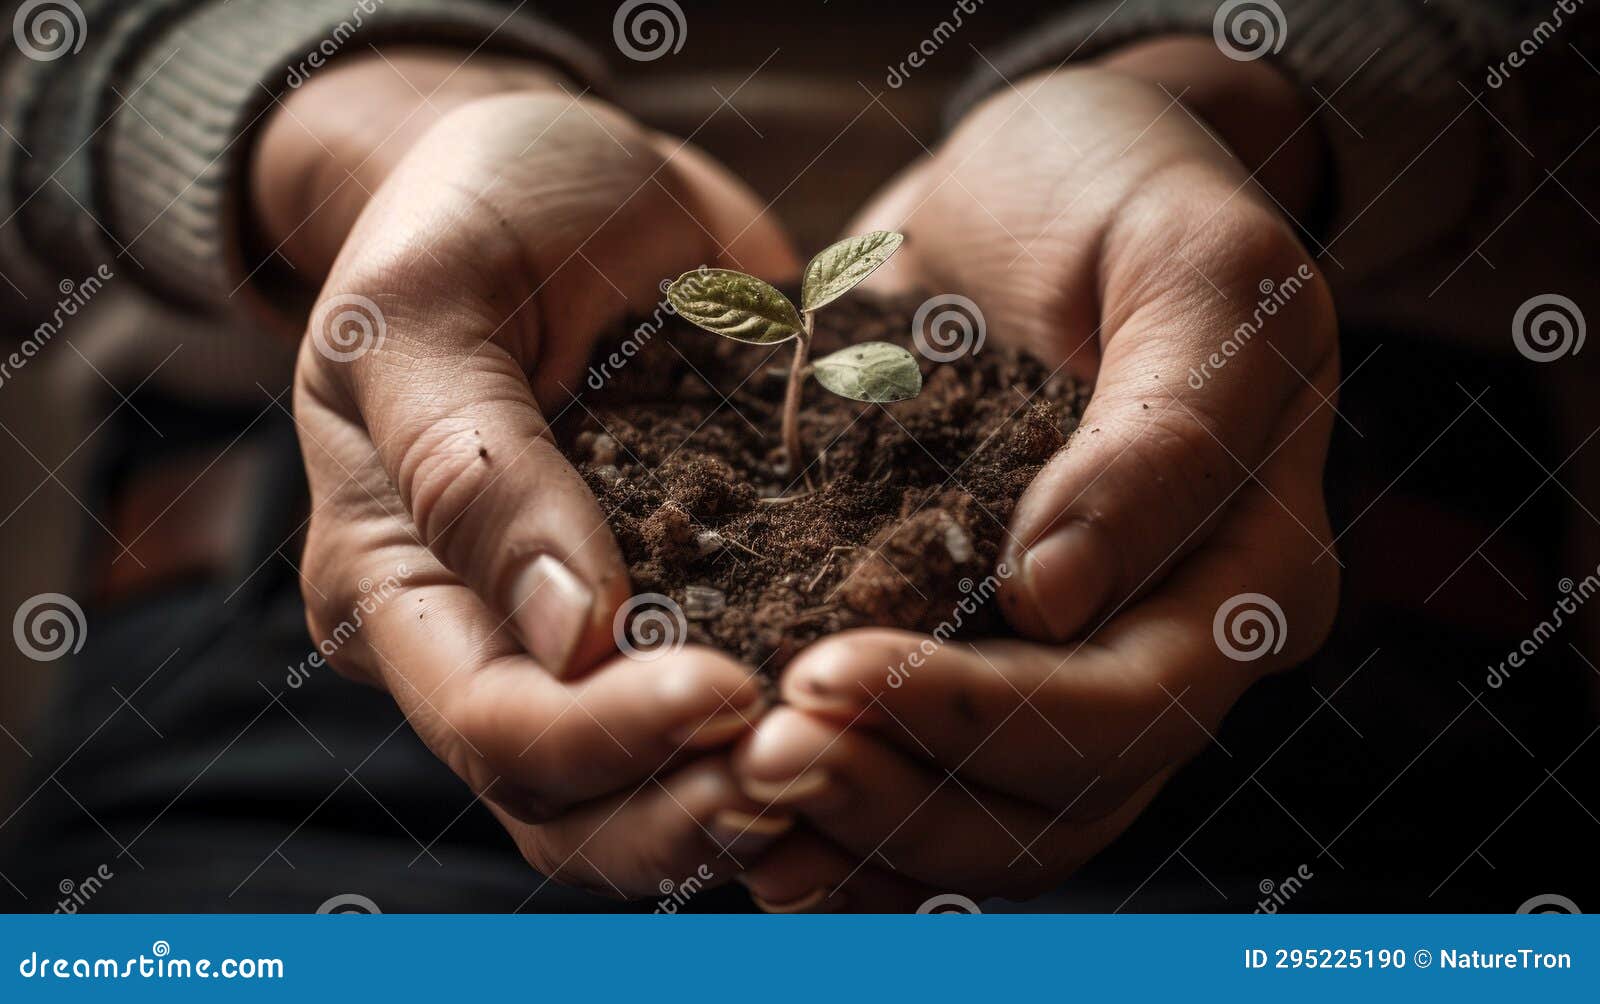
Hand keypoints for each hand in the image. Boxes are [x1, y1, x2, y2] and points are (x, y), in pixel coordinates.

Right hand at [259, 50, 797, 895]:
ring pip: (663, 789)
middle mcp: (492, 639)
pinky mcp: (698, 597)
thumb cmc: (465, 213)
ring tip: (859, 760)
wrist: (563, 174)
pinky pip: (744, 701)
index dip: (606, 738)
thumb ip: (472, 464)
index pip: (492, 728)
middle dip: (693, 806)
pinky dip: (807, 728)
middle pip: (577, 805)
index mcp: (397, 585)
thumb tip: (568, 632)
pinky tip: (885, 715)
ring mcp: (596, 633)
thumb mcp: (427, 304)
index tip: (728, 691)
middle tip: (818, 763)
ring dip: (759, 798)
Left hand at [733, 47, 1340, 909]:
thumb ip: (1168, 428)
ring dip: (862, 832)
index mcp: (1250, 573)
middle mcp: (1168, 648)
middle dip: (903, 795)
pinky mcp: (975, 654)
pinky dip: (846, 825)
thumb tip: (1058, 597)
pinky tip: (749, 823)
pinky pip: (926, 782)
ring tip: (739, 797)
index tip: (829, 671)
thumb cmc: (1127, 193)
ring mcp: (1070, 666)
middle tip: (762, 756)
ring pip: (988, 824)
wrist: (1032, 184)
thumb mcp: (1189, 261)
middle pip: (1056, 800)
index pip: (1132, 702)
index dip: (982, 714)